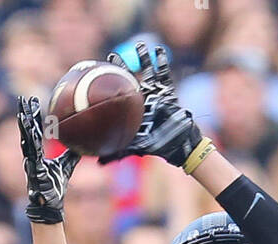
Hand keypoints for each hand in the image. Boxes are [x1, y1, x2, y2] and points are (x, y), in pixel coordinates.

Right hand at [18, 96, 79, 223]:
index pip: (34, 130)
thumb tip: (82, 145)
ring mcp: (29, 159)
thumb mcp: (66, 166)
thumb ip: (72, 155)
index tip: (31, 103)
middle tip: (23, 98)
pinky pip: (30, 151)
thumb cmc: (55, 186)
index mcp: (36, 152)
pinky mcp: (32, 167)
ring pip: (26, 138)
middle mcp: (31, 153)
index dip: (33, 117)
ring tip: (22, 110)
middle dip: (25, 114)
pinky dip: (28, 140)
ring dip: (24, 124)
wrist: (49, 203)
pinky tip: (27, 131)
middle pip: (27, 129)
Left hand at [99, 42, 207, 168]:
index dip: (110, 84)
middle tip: (112, 57)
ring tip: (139, 45)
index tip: (99, 75)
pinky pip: (165, 74)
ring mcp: (156, 94)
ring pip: (149, 72)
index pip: (119, 92)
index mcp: (133, 109)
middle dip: (123, 67)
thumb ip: (118, 152)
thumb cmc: (159, 146)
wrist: (179, 145)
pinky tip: (159, 50)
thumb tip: (97, 163)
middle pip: (131, 78)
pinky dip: (162, 62)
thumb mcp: (136, 149)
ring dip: (144, 58)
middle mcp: (143, 99)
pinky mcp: (169, 92)